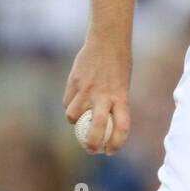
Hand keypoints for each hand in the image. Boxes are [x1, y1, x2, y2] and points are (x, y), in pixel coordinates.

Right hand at [64, 36, 131, 154]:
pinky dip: (70, 106)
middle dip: (92, 144)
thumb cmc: (118, 64)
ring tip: (79, 118)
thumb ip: (113, 103)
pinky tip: (75, 100)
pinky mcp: (74, 82)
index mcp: (121, 97)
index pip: (122, 127)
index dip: (117, 144)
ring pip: (72, 116)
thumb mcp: (122, 85)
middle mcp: (104, 95)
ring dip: (74, 121)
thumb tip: (104, 126)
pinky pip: (67, 102)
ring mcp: (87, 89)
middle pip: (97, 128)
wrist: (107, 40)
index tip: (111, 151)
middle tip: (91, 149)